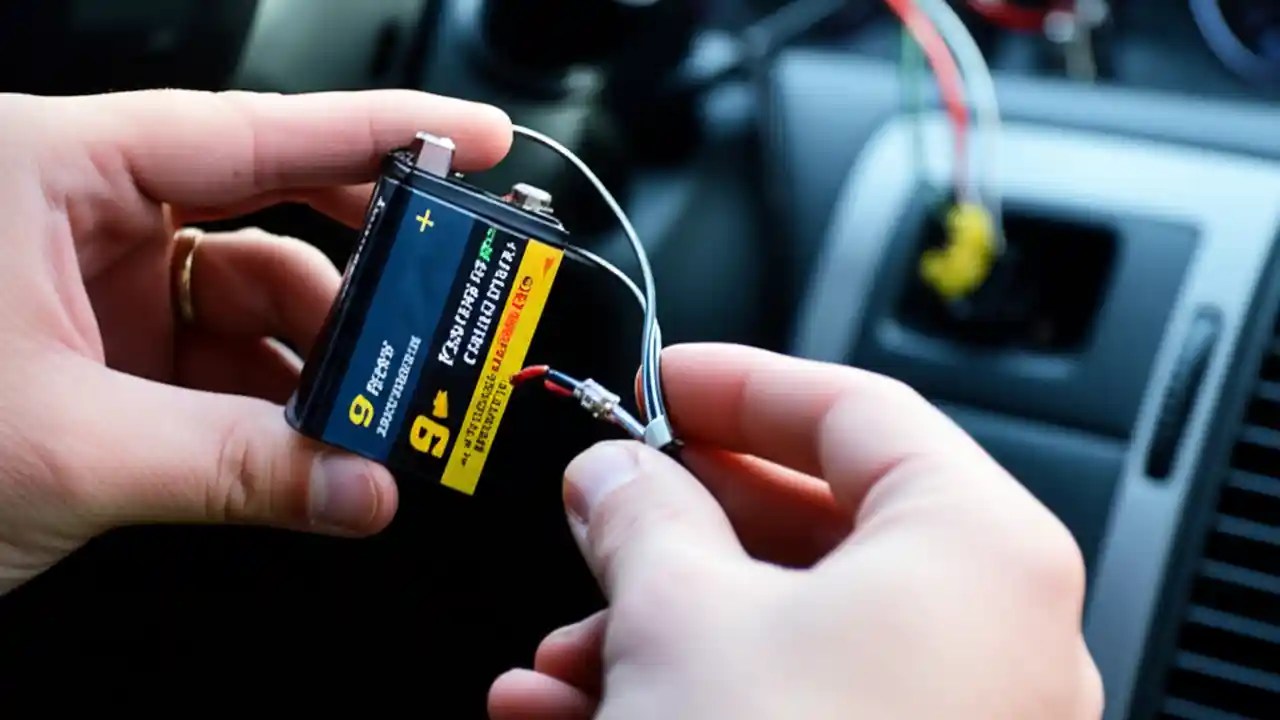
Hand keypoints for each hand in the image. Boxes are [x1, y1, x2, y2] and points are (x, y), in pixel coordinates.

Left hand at [0, 88, 510, 593]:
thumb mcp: (64, 450)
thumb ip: (236, 468)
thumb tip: (362, 487)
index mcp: (46, 169)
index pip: (251, 131)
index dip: (381, 134)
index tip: (473, 139)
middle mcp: (75, 207)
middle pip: (268, 207)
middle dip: (365, 267)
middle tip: (448, 302)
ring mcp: (90, 278)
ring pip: (251, 292)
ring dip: (322, 355)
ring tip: (374, 410)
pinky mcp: (99, 344)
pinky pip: (218, 351)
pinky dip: (273, 395)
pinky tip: (313, 438)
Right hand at [489, 343, 1102, 718]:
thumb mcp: (678, 618)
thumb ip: (642, 513)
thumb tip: (614, 473)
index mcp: (975, 550)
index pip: (852, 409)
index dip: (738, 384)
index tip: (659, 382)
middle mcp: (991, 635)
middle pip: (816, 525)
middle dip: (682, 524)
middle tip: (604, 506)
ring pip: (788, 631)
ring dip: (660, 629)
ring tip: (560, 653)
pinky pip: (792, 706)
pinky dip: (691, 696)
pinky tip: (573, 715)